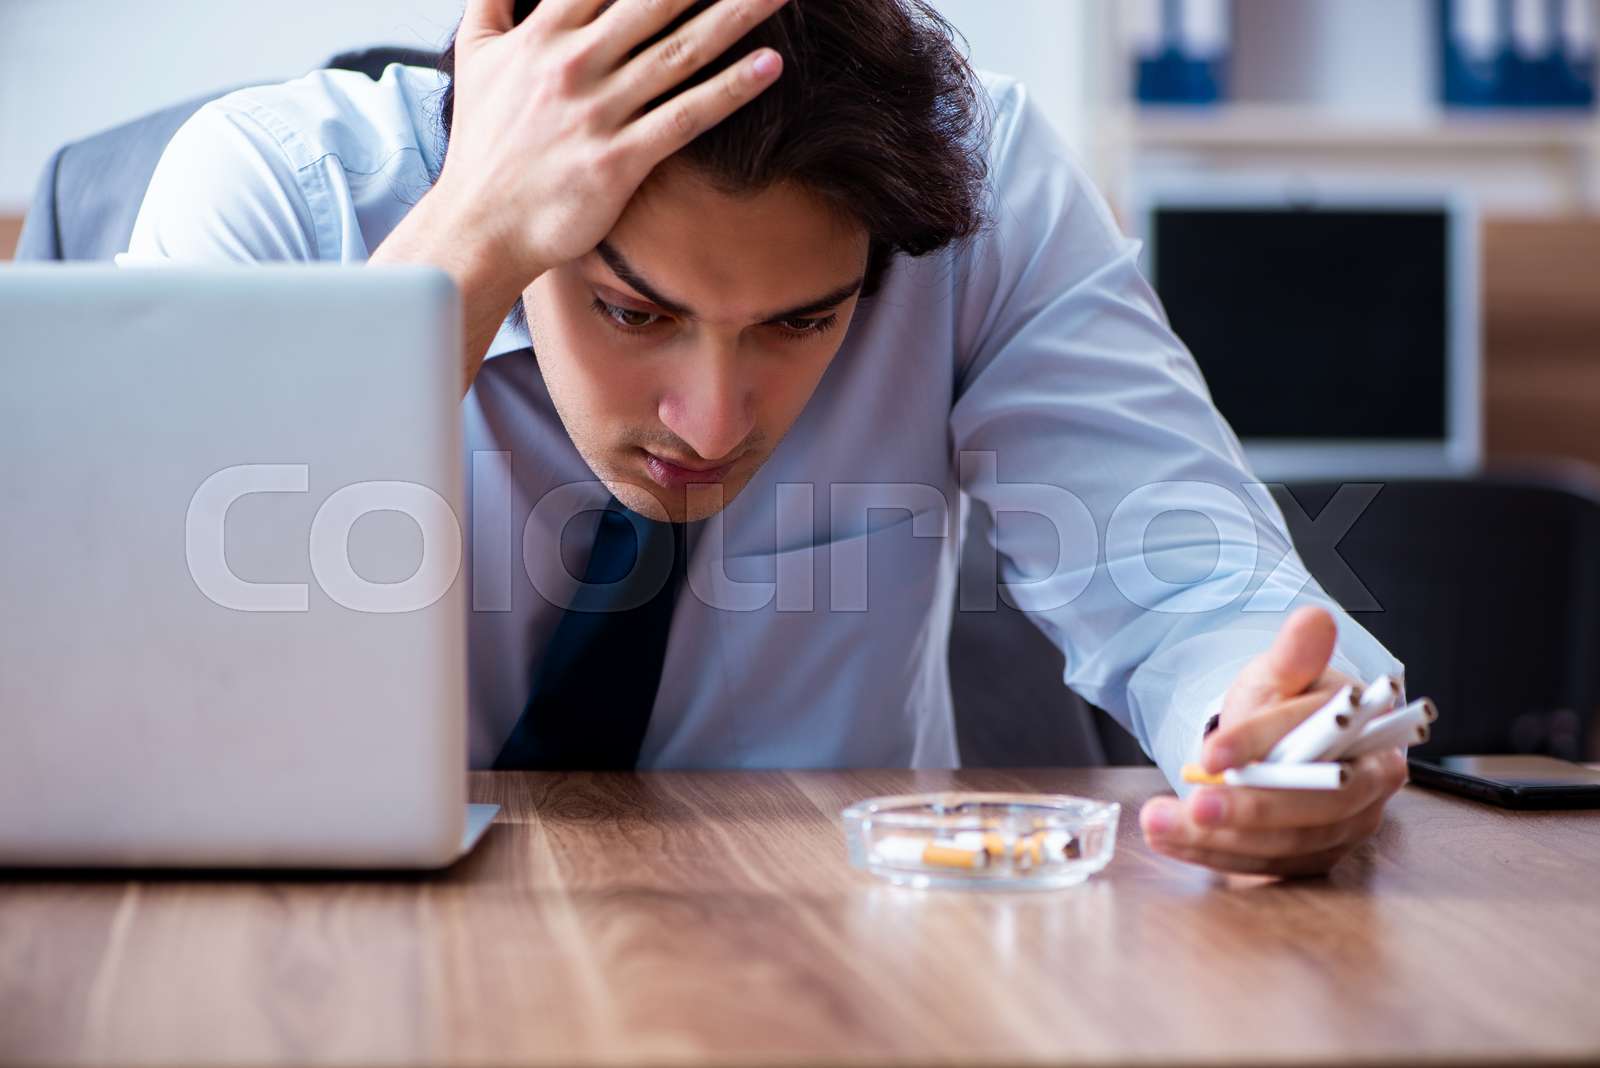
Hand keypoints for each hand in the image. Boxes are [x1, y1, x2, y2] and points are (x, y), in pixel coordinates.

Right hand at [436, 0, 787, 279]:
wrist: (479, 227)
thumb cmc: (483, 143)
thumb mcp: (474, 57)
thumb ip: (490, 0)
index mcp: (542, 35)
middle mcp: (573, 65)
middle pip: (653, 2)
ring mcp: (599, 113)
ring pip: (680, 52)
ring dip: (734, 17)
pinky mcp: (620, 160)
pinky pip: (686, 117)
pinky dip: (730, 90)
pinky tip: (770, 65)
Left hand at [1138, 606, 1408, 877]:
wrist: (1278, 738)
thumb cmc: (1287, 703)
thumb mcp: (1284, 672)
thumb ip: (1297, 653)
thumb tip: (1314, 619)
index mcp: (1372, 742)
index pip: (1324, 749)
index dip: (1266, 750)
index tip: (1212, 752)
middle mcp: (1366, 795)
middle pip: (1315, 810)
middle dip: (1248, 812)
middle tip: (1191, 806)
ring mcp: (1340, 833)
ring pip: (1283, 845)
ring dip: (1216, 839)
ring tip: (1158, 821)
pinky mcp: (1306, 859)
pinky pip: (1261, 865)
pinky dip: (1211, 855)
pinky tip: (1169, 838)